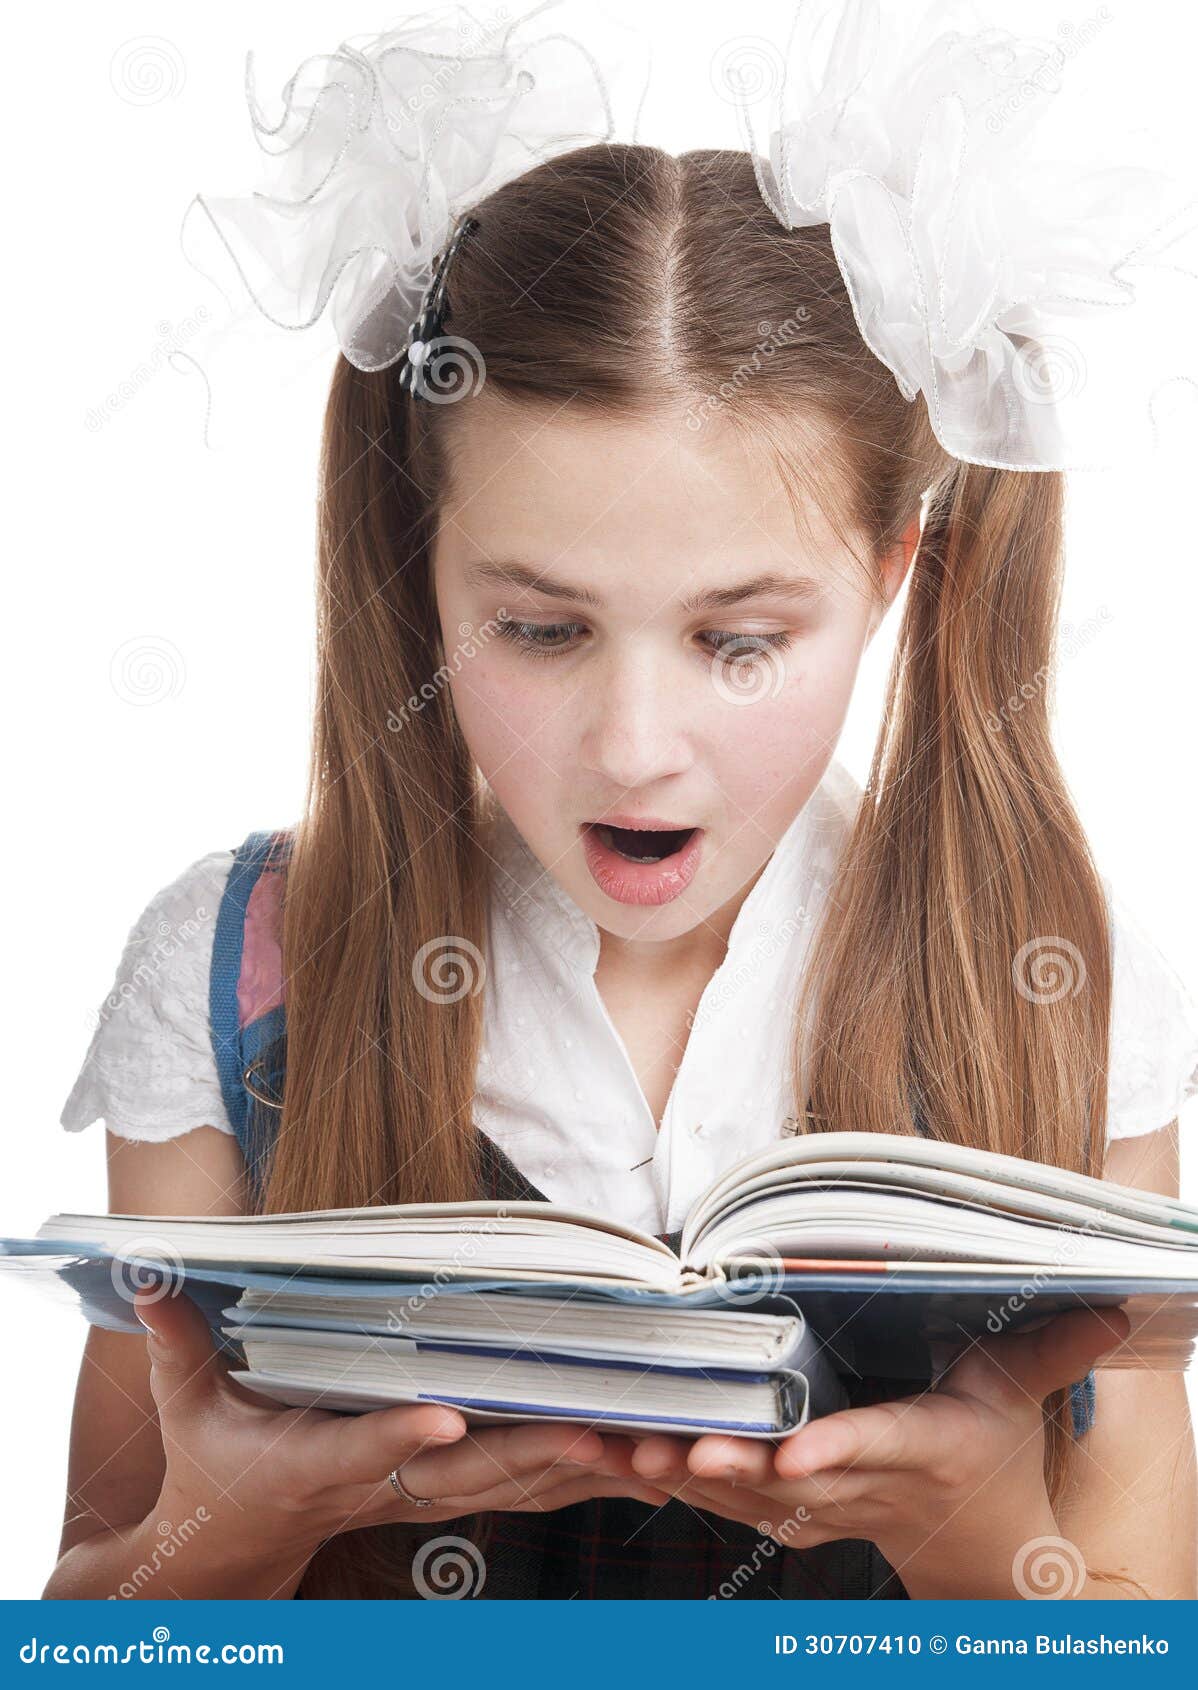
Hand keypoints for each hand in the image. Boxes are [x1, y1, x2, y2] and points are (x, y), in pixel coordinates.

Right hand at [134, 1289, 671, 1569]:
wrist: (235, 1549)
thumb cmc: (214, 1466)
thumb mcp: (186, 1407)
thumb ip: (177, 1343)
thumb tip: (151, 1273)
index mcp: (312, 1466)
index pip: (362, 1449)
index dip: (403, 1434)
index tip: (447, 1415)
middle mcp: (379, 1488)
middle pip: (464, 1477)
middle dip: (531, 1458)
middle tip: (596, 1435)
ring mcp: (418, 1497)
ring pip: (510, 1490)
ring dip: (578, 1473)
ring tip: (647, 1448)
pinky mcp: (446, 1494)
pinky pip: (525, 1491)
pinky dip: (583, 1480)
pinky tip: (644, 1465)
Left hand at [626, 1305, 1130, 1598]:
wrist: (975, 1549)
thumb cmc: (992, 1452)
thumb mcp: (1020, 1395)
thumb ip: (1050, 1349)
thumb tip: (1111, 1305)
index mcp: (922, 1447)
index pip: (877, 1445)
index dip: (836, 1450)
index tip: (793, 1455)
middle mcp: (866, 1484)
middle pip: (793, 1477)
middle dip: (735, 1465)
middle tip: (679, 1448)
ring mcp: (823, 1505)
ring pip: (746, 1497)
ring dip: (686, 1478)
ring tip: (627, 1451)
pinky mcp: (788, 1511)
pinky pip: (725, 1502)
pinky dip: (674, 1486)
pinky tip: (619, 1459)